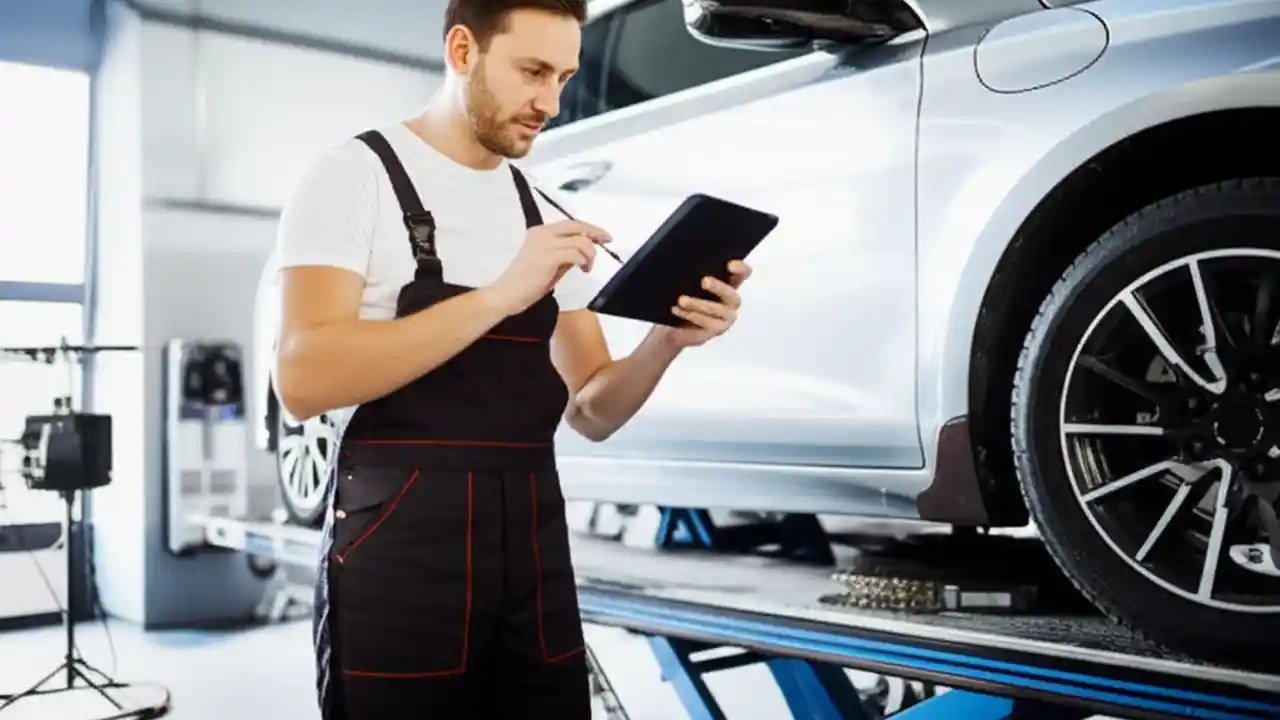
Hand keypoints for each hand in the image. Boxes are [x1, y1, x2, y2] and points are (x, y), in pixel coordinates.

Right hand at [483, 220, 610, 315]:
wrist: (506, 294)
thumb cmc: (525, 283)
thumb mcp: (549, 264)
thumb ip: (564, 255)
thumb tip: (583, 252)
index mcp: (540, 232)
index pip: (570, 224)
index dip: (589, 228)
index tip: (603, 236)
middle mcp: (542, 233)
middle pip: (577, 226)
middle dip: (596, 233)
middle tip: (607, 242)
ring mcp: (545, 243)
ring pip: (580, 240)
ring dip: (590, 254)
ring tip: (587, 267)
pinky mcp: (549, 256)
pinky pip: (576, 253)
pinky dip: (584, 260)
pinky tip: (583, 270)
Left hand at [660, 260, 751, 347]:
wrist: (674, 324)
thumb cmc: (684, 296)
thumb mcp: (690, 281)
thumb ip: (696, 272)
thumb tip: (686, 260)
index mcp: (729, 282)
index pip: (742, 273)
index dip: (740, 268)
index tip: (729, 264)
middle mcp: (731, 299)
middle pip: (732, 294)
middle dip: (718, 287)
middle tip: (704, 281)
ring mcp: (726, 316)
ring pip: (718, 310)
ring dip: (699, 304)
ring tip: (681, 300)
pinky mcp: (717, 330)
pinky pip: (707, 323)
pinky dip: (691, 315)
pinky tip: (677, 310)